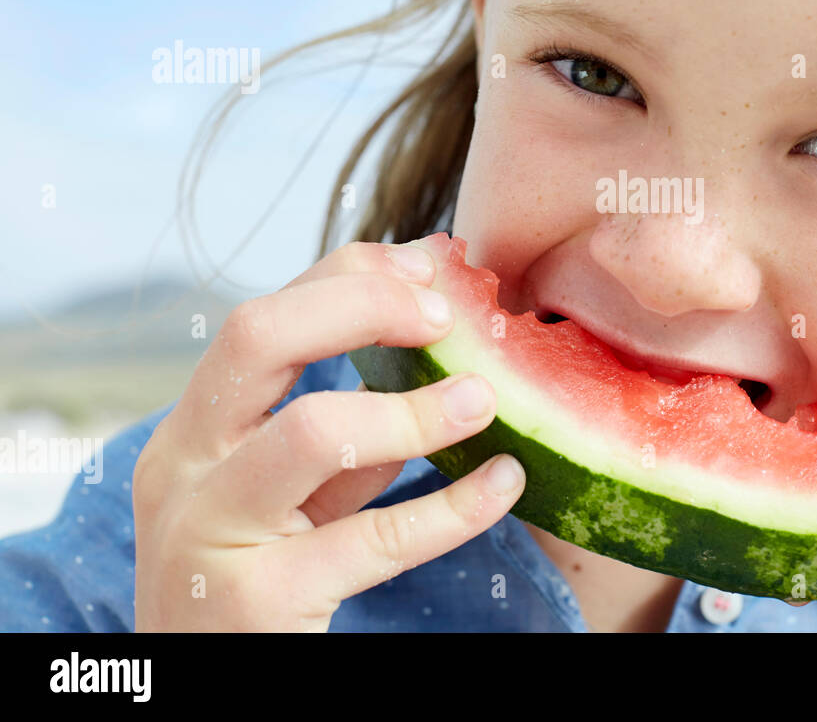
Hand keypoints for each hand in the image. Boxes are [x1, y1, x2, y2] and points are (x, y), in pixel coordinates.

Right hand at [133, 237, 525, 630]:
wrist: (200, 694)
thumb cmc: (257, 586)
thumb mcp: (291, 501)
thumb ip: (343, 435)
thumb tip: (439, 354)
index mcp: (190, 432)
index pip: (260, 321)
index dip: (347, 278)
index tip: (426, 266)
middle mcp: (182, 469)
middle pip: (259, 337)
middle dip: (363, 304)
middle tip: (446, 314)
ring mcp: (209, 533)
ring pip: (312, 431)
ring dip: (414, 408)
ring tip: (484, 399)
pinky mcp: (258, 601)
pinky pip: (375, 538)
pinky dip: (453, 507)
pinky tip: (504, 484)